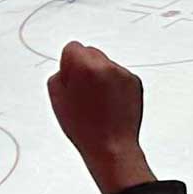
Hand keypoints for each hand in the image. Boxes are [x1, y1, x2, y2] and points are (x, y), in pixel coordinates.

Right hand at [48, 45, 151, 193]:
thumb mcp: (57, 98)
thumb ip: (60, 74)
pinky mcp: (135, 81)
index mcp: (85, 66)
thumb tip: (68, 66)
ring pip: (105, 64)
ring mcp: (123, 73)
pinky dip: (114, 84)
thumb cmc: (84, 127)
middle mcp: (107, 66)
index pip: (72, 47)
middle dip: (85, 67)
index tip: (70, 79)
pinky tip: (109, 103)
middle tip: (82, 91)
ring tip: (96, 101)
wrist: (111, 146)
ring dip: (100, 75)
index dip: (68, 64)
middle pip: (90, 52)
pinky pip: (119, 75)